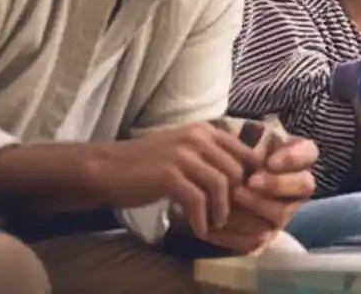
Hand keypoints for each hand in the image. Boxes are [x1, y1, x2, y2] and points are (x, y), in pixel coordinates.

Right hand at [99, 122, 260, 237]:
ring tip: (216, 223)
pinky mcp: (170, 176)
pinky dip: (201, 219)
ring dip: (221, 210)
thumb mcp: (184, 150)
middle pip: (236, 170)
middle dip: (238, 197)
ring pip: (221, 185)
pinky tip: (199, 230)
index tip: (248, 198)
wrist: (108, 168)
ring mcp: (183, 155)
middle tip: (231, 215)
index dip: (252, 177)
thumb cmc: (147, 164)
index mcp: (205, 131)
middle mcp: (198, 138)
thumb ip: (211, 156)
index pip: (245, 152)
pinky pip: (197, 201)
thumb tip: (244, 177)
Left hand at [196, 133, 318, 253]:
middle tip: (252, 181)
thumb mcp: (240, 137)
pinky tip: (226, 216)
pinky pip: (262, 234)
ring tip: (235, 195)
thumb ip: (251, 138)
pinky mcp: (267, 230)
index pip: (309, 153)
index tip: (270, 161)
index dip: (293, 158)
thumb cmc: (230, 150)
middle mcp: (297, 183)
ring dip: (259, 204)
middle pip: (305, 185)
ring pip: (284, 212)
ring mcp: (285, 209)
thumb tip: (256, 147)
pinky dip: (243, 226)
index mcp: (297, 155)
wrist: (211, 180)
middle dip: (278, 184)